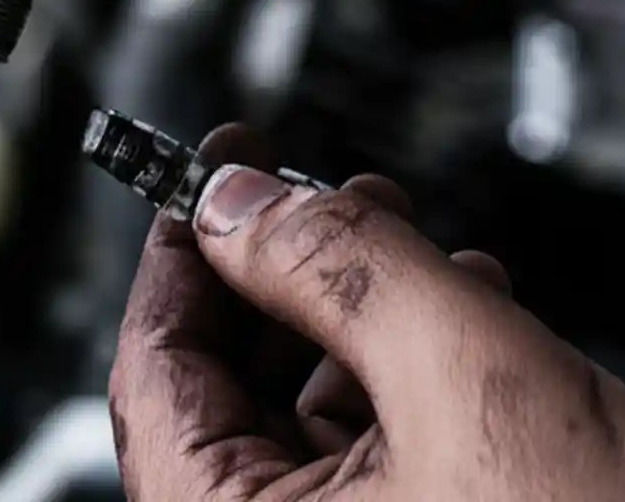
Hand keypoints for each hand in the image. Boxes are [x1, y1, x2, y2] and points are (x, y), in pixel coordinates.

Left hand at [109, 123, 624, 499]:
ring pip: (310, 408)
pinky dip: (409, 365)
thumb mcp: (470, 380)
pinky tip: (458, 306)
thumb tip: (241, 205)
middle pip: (232, 385)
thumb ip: (346, 272)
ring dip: (356, 308)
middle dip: (285, 271)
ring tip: (401, 236)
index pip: (155, 374)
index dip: (182, 255)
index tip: (212, 179)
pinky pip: (376, 445)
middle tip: (314, 193)